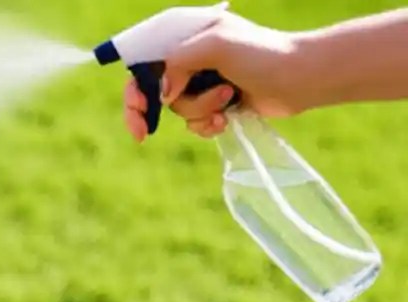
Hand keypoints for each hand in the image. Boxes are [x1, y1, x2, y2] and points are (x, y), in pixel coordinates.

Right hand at [123, 12, 305, 141]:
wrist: (301, 78)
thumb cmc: (262, 54)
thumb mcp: (214, 45)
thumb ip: (177, 63)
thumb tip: (163, 95)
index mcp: (186, 34)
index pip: (143, 58)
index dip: (134, 85)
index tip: (137, 109)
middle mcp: (191, 56)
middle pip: (152, 88)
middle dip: (150, 111)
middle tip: (144, 133)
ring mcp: (204, 81)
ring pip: (177, 107)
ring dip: (198, 110)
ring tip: (226, 100)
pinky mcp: (217, 102)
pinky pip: (194, 121)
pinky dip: (206, 124)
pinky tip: (225, 119)